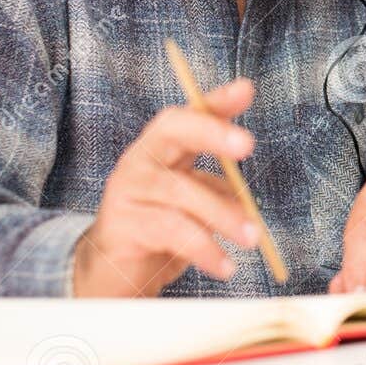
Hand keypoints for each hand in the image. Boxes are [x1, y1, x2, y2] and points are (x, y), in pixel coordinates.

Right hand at [73, 78, 260, 296]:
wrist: (112, 274)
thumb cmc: (160, 232)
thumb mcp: (195, 206)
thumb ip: (218, 192)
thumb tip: (247, 202)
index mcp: (163, 149)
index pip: (190, 115)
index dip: (217, 101)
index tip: (245, 90)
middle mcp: (141, 159)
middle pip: (174, 129)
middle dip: (212, 131)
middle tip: (248, 146)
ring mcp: (127, 189)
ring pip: (181, 191)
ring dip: (223, 216)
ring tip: (253, 239)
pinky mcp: (121, 224)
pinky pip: (172, 231)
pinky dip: (205, 250)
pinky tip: (225, 267)